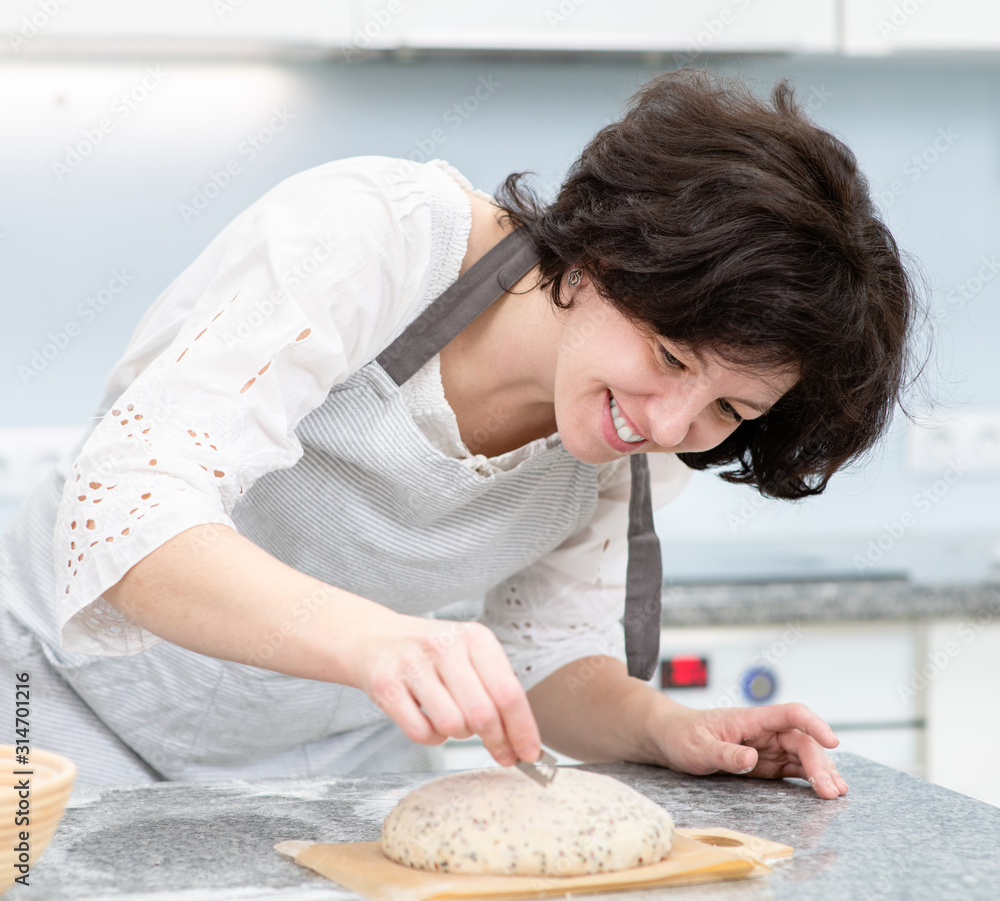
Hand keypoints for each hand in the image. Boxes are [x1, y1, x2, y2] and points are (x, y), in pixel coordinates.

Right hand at [357, 614, 540, 767]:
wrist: (376, 639)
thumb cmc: (433, 654)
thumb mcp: (470, 656)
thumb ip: (497, 691)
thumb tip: (523, 742)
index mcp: (474, 638)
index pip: (508, 691)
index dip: (522, 729)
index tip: (529, 754)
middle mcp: (445, 646)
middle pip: (483, 713)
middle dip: (496, 740)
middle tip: (500, 751)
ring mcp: (413, 665)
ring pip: (452, 725)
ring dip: (459, 734)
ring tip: (453, 718)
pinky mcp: (386, 686)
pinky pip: (421, 732)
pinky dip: (432, 737)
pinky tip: (429, 720)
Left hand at [649, 701, 847, 798]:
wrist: (670, 738)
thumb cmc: (682, 736)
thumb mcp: (698, 748)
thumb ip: (725, 754)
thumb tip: (752, 758)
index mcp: (751, 718)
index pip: (791, 713)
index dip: (815, 724)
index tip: (832, 742)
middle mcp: (764, 730)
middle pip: (802, 740)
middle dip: (820, 763)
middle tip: (831, 792)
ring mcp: (767, 746)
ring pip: (803, 754)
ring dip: (822, 772)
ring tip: (837, 793)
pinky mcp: (766, 762)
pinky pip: (794, 767)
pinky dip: (810, 777)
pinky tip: (823, 790)